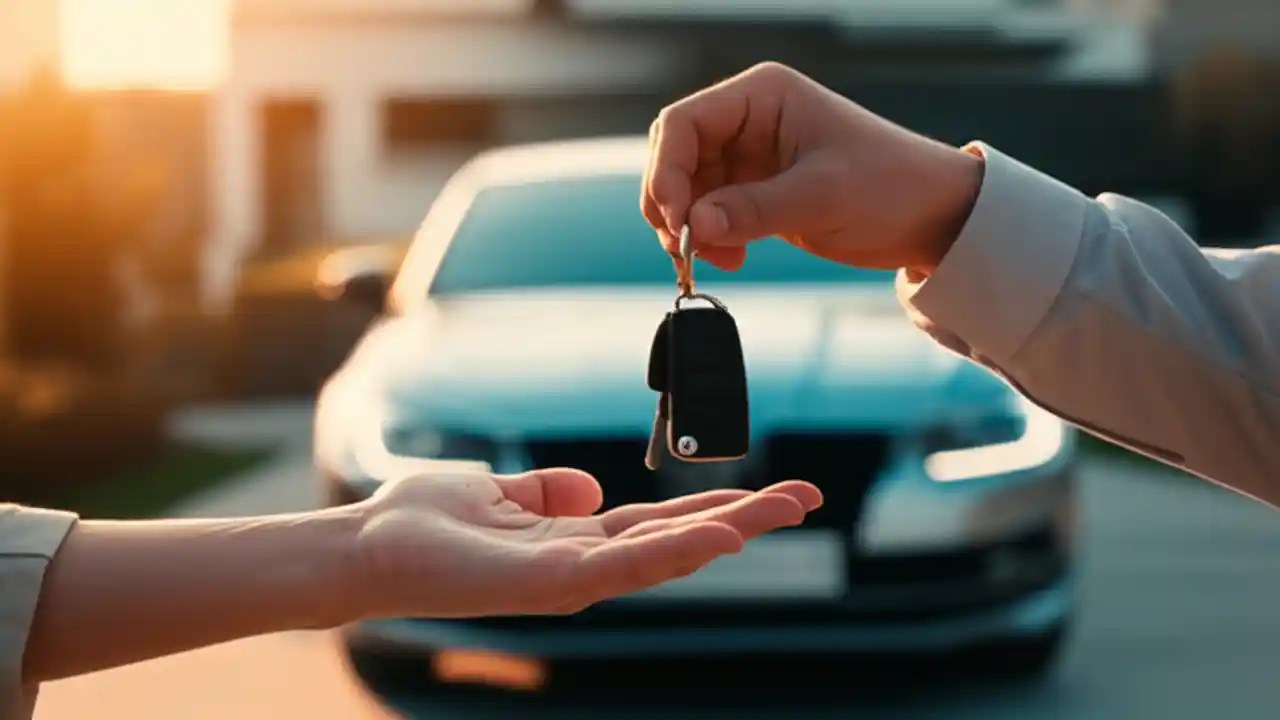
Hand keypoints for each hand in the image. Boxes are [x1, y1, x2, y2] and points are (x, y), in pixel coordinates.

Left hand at [350, 468, 822, 618]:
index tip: (768, 494)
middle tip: (808, 499)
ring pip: (664, 556)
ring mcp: (567, 580)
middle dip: (744, 520)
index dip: (714, 510)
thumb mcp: (496, 491)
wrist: (365, 549)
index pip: (659, 524)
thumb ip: (545, 490)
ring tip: (782, 511)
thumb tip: (590, 487)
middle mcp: (580, 563)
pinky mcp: (547, 585)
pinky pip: (622, 567)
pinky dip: (675, 552)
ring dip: (726, 533)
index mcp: (572, 539)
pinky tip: (718, 537)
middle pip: (677, 539)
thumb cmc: (420, 523)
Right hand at [642, 62, 985, 275]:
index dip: (667, 172)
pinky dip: (706, 239)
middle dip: (672, 204)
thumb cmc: (891, 186)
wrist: (932, 216)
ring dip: (687, 228)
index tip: (676, 220)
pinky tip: (730, 258)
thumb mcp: (822, 196)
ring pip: (686, 190)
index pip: (683, 124)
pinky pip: (708, 213)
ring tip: (716, 259)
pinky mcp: (754, 191)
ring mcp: (748, 156)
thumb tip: (694, 226)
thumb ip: (754, 210)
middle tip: (687, 248)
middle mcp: (747, 120)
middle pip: (674, 157)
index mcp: (762, 96)